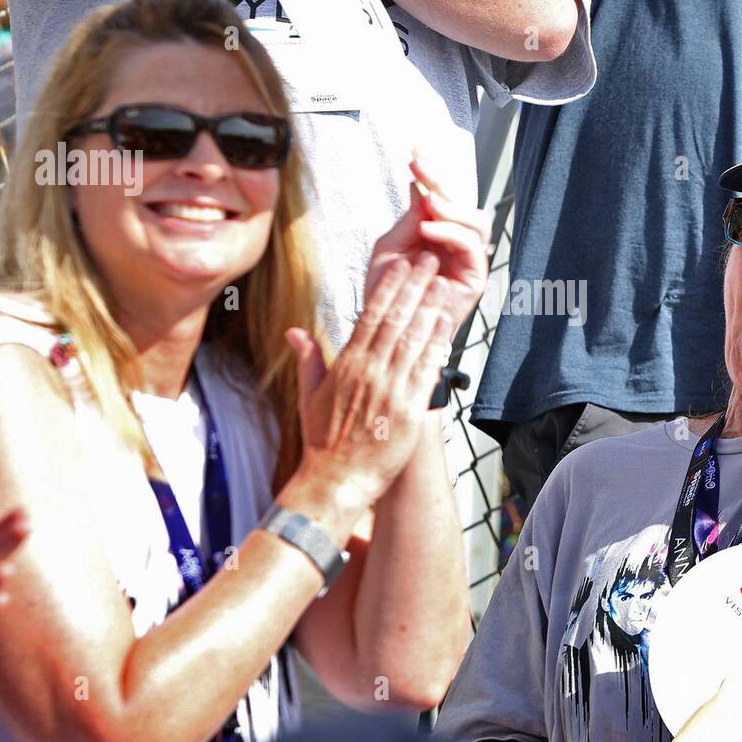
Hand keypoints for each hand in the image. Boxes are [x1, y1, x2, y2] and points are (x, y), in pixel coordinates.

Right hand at [284, 251, 454, 512]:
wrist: (337, 480)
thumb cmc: (324, 442)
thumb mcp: (309, 396)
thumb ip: (308, 359)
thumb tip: (294, 331)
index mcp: (347, 365)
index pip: (370, 316)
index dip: (388, 287)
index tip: (401, 266)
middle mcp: (370, 373)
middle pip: (395, 320)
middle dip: (413, 287)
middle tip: (428, 261)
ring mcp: (391, 391)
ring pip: (413, 340)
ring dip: (429, 308)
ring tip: (442, 283)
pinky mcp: (409, 411)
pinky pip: (426, 372)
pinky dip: (437, 346)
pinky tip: (446, 325)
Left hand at [365, 155, 490, 340]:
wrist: (386, 328)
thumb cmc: (387, 292)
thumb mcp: (390, 247)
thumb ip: (408, 219)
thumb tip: (418, 185)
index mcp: (439, 232)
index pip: (445, 197)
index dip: (434, 175)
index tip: (415, 155)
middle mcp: (457, 243)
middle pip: (465, 203)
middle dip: (444, 183)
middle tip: (420, 170)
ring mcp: (468, 260)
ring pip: (477, 221)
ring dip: (452, 208)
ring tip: (427, 205)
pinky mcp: (474, 277)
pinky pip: (472, 247)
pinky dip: (452, 233)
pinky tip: (429, 229)